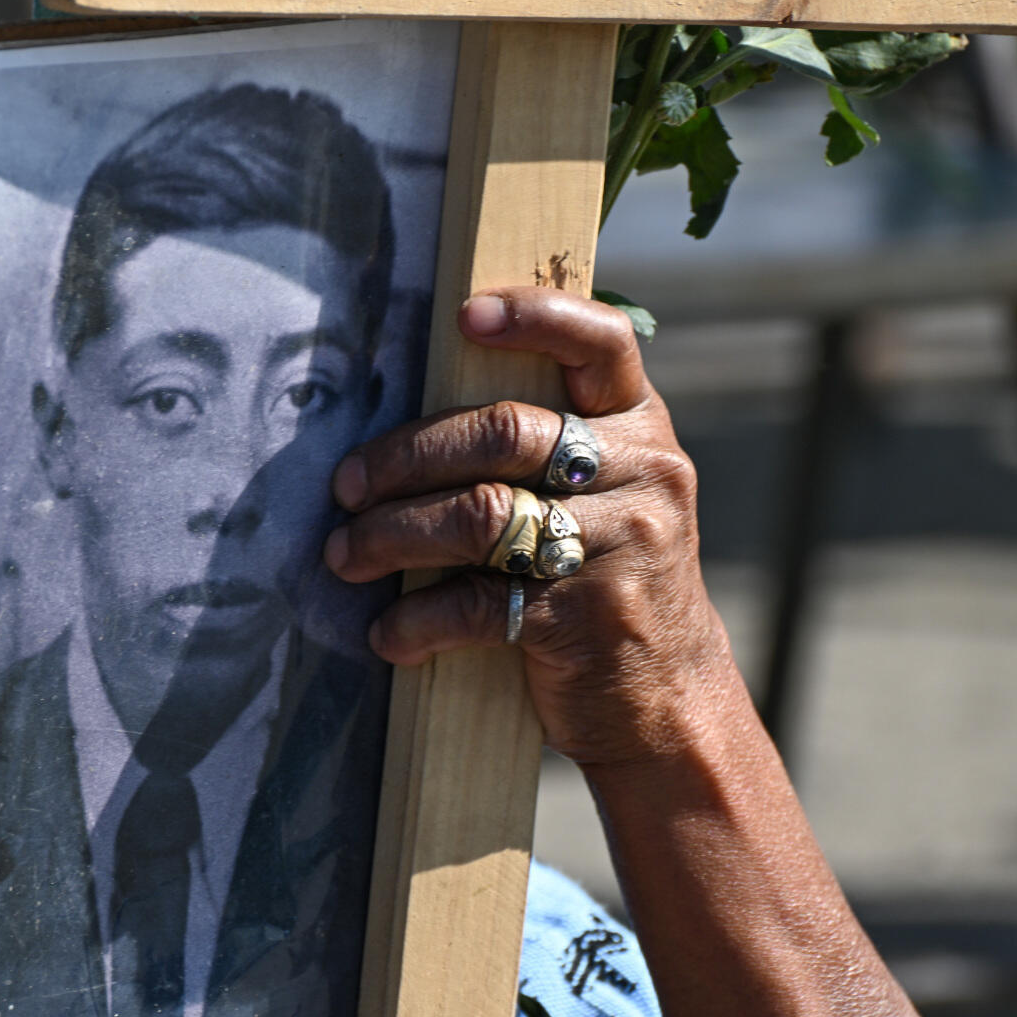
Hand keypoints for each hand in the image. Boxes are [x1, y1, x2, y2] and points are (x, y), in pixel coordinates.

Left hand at [322, 287, 755, 774]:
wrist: (671, 701)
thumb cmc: (609, 583)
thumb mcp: (607, 498)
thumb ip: (546, 449)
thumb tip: (411, 427)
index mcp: (640, 427)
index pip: (600, 342)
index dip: (531, 315)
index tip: (462, 317)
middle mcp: (642, 473)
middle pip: (501, 432)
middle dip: (404, 458)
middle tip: (345, 487)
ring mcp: (623, 543)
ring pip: (478, 514)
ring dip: (391, 535)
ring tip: (345, 556)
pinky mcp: (590, 615)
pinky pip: (480, 602)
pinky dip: (418, 620)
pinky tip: (388, 634)